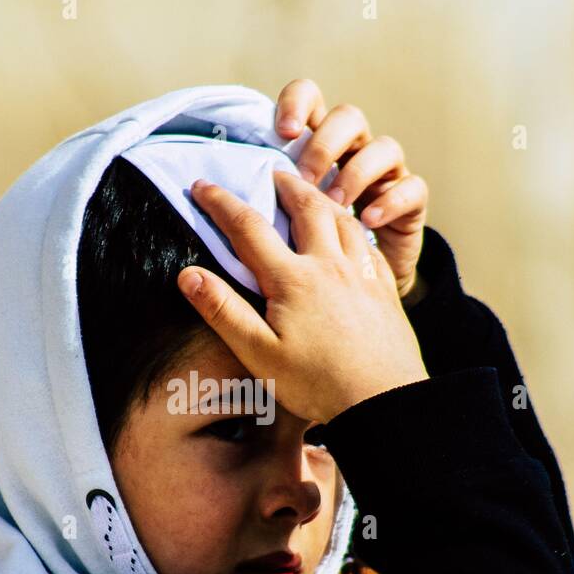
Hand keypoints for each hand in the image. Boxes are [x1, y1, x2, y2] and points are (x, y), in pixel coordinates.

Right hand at [177, 171, 428, 424]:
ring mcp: (362, 275)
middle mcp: (330, 265)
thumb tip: (187, 275)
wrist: (385, 401)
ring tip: (311, 193)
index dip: (221, 203)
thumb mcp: (259, 353)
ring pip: (342, 220)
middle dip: (284, 185)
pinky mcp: (384, 290)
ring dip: (322, 198)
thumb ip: (223, 310)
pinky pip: (369, 245)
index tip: (201, 185)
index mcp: (293, 279)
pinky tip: (351, 235)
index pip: (249, 228)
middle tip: (271, 173)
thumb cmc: (319, 384)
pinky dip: (354, 228)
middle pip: (306, 207)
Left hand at [274, 78, 428, 298]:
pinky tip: (366, 223)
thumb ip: (255, 201)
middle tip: (304, 178)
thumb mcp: (275, 225)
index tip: (279, 132)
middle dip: (325, 143)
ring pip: (384, 146)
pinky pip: (412, 188)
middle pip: (348, 116)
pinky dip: (390, 201)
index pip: (309, 99)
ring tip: (335, 203)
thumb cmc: (305, 257)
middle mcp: (352, 152)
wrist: (352, 298)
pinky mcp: (409, 203)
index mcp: (315, 146)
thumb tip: (205, 192)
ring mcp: (384, 176)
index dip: (296, 103)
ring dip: (356, 172)